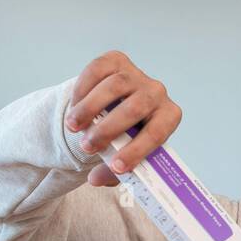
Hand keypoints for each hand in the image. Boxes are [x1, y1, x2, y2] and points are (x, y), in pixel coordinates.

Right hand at [64, 50, 182, 186]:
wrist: (117, 109)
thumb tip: (94, 179)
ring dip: (90, 109)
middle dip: (108, 130)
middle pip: (134, 107)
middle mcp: (156, 92)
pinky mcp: (115, 61)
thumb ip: (111, 170)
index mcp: (168, 117)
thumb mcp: (123, 155)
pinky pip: (97, 69)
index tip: (116, 167)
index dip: (137, 150)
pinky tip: (74, 107)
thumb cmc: (125, 137)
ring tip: (73, 128)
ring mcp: (136, 74)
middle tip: (87, 147)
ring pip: (114, 87)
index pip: (157, 132)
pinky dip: (82, 89)